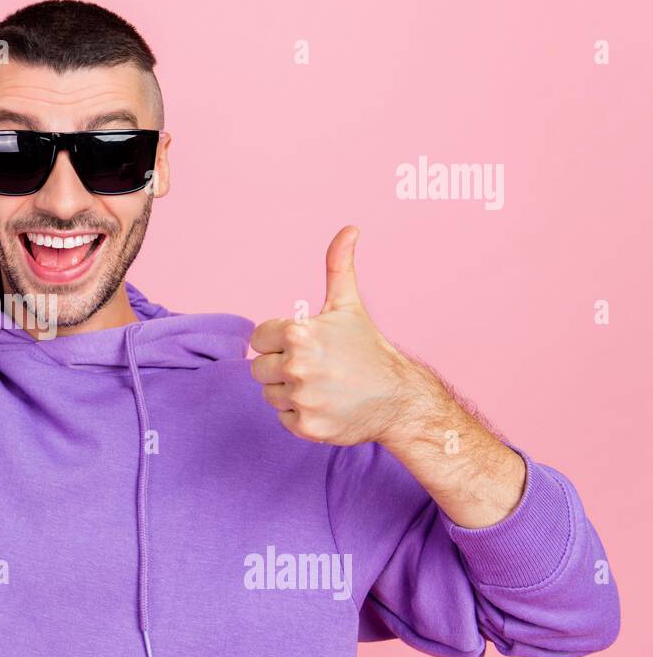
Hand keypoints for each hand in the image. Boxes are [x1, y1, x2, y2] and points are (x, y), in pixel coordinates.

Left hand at [249, 226, 417, 445]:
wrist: (399, 398)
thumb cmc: (367, 350)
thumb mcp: (349, 306)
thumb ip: (338, 266)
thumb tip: (349, 229)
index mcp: (299, 333)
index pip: (258, 340)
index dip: (277, 342)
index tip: (304, 346)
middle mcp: (297, 367)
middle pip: (259, 369)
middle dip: (282, 368)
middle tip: (316, 369)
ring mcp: (302, 399)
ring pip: (269, 394)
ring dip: (289, 392)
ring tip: (321, 387)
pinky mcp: (306, 427)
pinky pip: (282, 418)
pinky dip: (300, 415)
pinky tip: (325, 406)